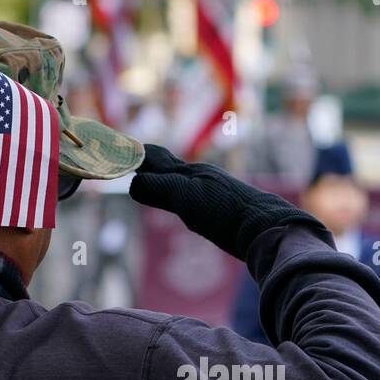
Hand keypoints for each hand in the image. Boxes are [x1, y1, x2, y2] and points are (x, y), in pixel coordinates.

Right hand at [128, 144, 325, 259]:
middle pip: (166, 166)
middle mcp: (200, 177)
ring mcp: (211, 191)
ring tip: (148, 180)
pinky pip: (191, 195)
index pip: (153, 157)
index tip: (112, 151)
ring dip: (162, 178)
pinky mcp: (221, 208)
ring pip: (179, 180)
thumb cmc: (227, 212)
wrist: (267, 228)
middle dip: (146, 163)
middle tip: (126, 162)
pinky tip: (183, 203)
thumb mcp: (186, 199)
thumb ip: (159, 189)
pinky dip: (177, 194)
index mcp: (188, 172)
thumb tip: (131, 184)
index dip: (133, 154)